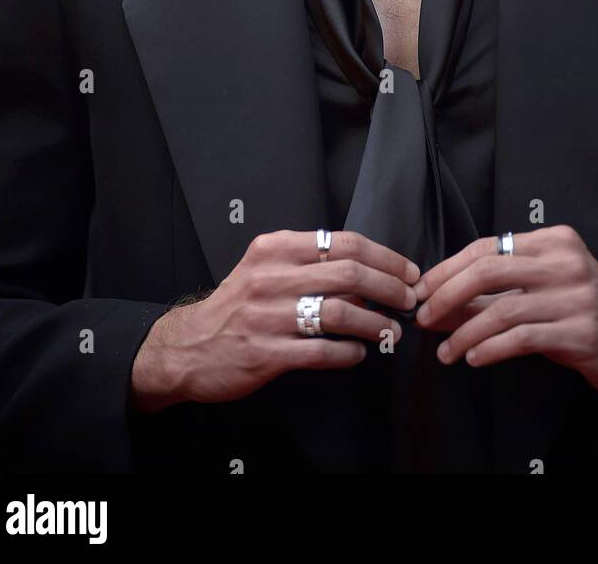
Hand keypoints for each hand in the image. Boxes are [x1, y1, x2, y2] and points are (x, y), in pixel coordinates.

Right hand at [130, 229, 418, 411]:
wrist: (189, 346)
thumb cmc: (239, 304)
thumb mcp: (266, 267)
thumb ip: (309, 262)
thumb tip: (369, 271)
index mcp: (275, 248)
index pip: (343, 242)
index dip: (384, 257)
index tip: (407, 272)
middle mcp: (271, 277)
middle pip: (348, 273)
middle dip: (389, 287)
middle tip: (408, 301)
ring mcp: (266, 316)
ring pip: (339, 312)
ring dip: (375, 323)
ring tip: (391, 331)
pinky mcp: (264, 353)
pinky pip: (320, 351)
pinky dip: (348, 353)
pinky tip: (359, 355)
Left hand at [413, 226, 597, 399]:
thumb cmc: (584, 313)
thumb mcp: (544, 290)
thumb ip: (496, 292)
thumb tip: (438, 302)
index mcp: (554, 241)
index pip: (487, 247)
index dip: (448, 269)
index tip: (423, 290)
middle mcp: (565, 262)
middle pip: (488, 270)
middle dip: (446, 295)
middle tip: (424, 318)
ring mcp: (576, 297)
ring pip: (502, 308)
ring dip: (464, 332)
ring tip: (446, 351)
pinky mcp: (581, 333)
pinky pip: (522, 338)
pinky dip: (491, 348)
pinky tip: (475, 357)